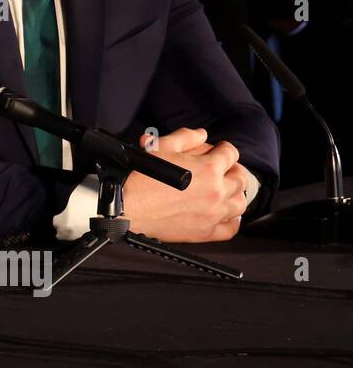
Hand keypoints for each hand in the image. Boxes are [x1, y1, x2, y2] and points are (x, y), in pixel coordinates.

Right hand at [123, 128, 247, 241]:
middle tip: (224, 169)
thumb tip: (201, 134)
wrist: (127, 207)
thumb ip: (185, 136)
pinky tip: (226, 214)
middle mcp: (217, 192)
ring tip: (224, 190)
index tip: (218, 151)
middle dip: (233, 170)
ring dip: (235, 194)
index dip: (223, 149)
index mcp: (209, 168)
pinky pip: (231, 228)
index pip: (230, 154)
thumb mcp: (161, 146)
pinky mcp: (205, 232)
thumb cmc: (140, 177)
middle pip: (240, 178)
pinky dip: (233, 220)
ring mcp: (214, 214)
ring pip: (240, 203)